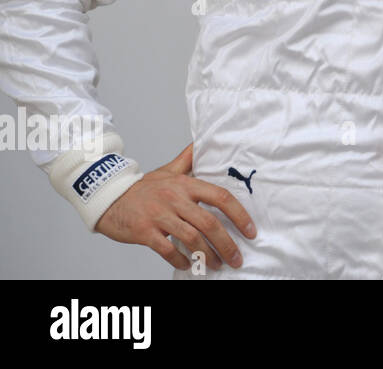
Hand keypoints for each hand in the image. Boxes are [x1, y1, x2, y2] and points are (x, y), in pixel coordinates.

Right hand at [94, 143, 256, 272]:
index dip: (240, 215)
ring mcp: (159, 215)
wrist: (106, 197)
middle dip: (227, 244)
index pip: (221, 197)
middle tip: (237, 259)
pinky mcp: (143, 231)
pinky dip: (181, 260)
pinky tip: (189, 265)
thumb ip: (188, 159)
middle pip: (209, 223)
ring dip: (208, 256)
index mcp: (186, 184)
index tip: (250, 231)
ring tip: (216, 265)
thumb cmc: (142, 187)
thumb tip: (203, 143)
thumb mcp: (168, 170)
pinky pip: (167, 250)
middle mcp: (175, 198)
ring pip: (191, 239)